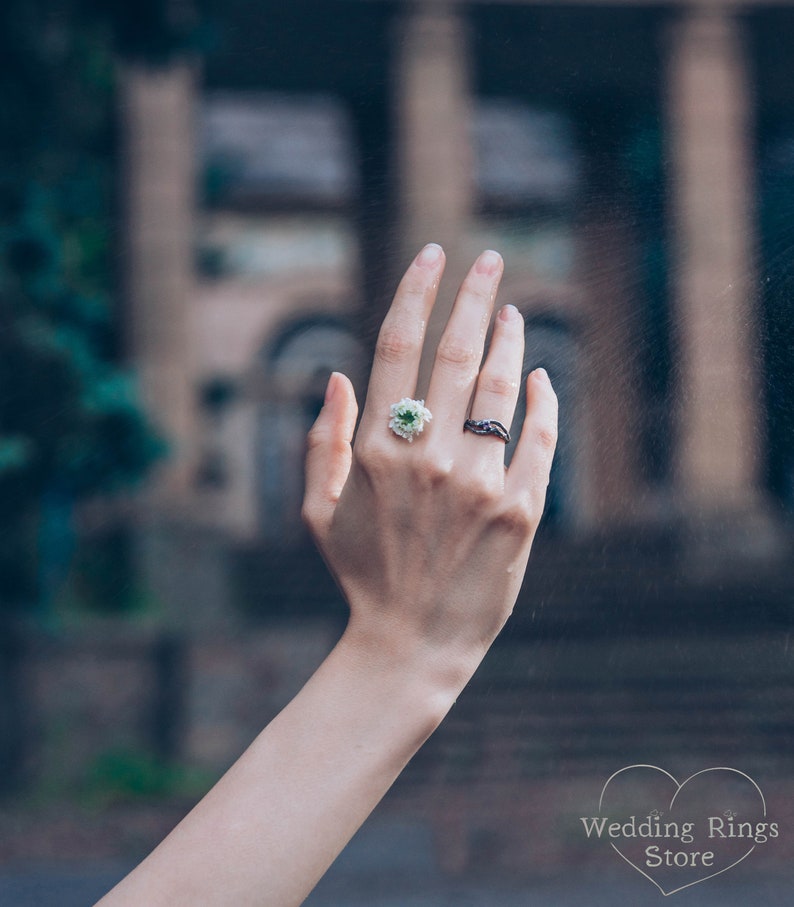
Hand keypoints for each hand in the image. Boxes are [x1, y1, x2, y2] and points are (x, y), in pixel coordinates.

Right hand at [302, 244, 557, 686]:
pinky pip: (539, 439)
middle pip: (455, 353)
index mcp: (374, 450)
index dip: (417, 292)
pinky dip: (544, 401)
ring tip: (512, 311)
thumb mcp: (319, 511)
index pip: (396, 348)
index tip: (434, 256)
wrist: (412, 644)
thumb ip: (321, 441)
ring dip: (508, 340)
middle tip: (488, 259)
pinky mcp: (521, 510)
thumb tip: (337, 375)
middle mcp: (427, 457)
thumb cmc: (362, 575)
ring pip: (500, 388)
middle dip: (472, 296)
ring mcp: (478, 483)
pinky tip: (542, 378)